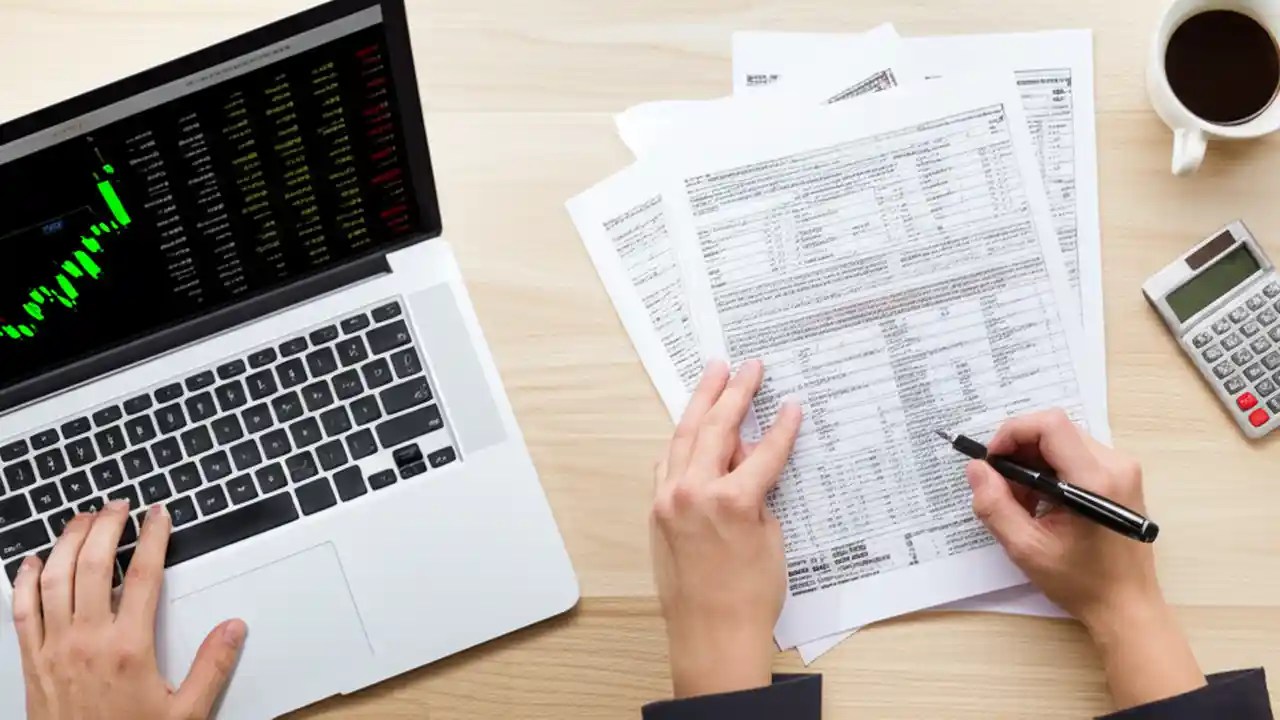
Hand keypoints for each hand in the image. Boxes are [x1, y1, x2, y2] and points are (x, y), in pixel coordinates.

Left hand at [13, 500, 246, 719]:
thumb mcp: (185, 714)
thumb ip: (211, 667)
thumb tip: (234, 628)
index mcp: (128, 649)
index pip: (142, 576)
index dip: (152, 538)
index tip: (158, 515)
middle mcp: (86, 642)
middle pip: (92, 566)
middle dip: (105, 527)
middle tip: (118, 506)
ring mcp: (53, 650)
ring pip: (53, 579)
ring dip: (67, 542)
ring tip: (82, 520)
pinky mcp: (31, 664)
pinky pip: (21, 611)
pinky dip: (25, 580)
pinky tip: (34, 561)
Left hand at [650, 359, 801, 698]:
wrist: (711, 635)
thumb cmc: (749, 596)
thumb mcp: (770, 538)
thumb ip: (757, 493)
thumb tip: (746, 462)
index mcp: (732, 500)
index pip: (764, 450)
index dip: (782, 427)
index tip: (792, 404)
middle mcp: (694, 493)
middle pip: (716, 428)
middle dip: (733, 393)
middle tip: (747, 367)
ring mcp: (669, 500)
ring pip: (684, 437)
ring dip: (700, 404)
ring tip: (715, 374)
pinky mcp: (656, 511)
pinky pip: (668, 463)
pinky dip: (682, 441)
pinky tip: (691, 424)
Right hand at [966, 409, 1204, 708]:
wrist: (1127, 606)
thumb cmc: (1081, 582)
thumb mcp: (1027, 548)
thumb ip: (995, 505)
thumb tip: (976, 469)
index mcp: (1095, 481)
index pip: (1050, 425)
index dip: (1013, 432)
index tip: (992, 461)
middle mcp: (1115, 465)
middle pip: (1055, 430)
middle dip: (1019, 451)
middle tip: (1003, 488)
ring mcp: (1123, 469)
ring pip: (1064, 441)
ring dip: (1033, 463)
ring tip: (1022, 502)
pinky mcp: (1122, 478)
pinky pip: (1076, 455)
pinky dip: (1051, 471)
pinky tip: (1043, 504)